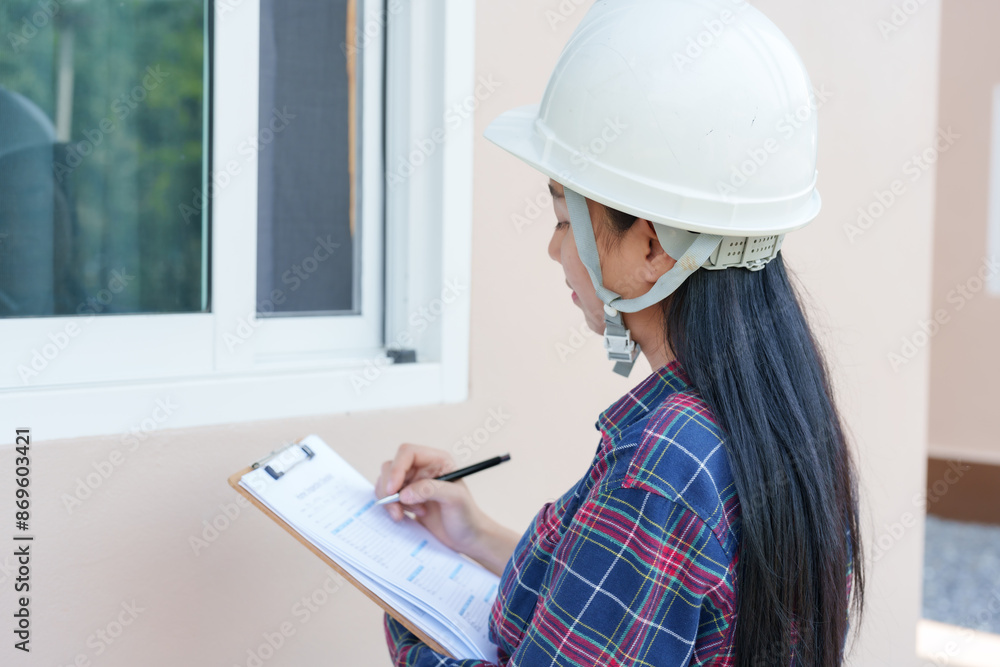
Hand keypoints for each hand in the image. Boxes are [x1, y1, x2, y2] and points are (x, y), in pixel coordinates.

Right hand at [375, 444, 517, 574]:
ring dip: (391, 500)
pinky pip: (387, 496)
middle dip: (390, 488)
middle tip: (397, 509)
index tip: (393, 490)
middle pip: (392, 467)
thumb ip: (429, 490)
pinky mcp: (406, 498)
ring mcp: (413, 483)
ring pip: (386, 482)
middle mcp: (423, 468)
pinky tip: (407, 516)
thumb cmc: (467, 517)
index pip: (408, 453)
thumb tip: (403, 493)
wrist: (467, 539)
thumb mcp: (454, 499)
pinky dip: (391, 507)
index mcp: (437, 461)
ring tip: (410, 513)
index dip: (397, 469)